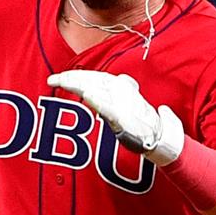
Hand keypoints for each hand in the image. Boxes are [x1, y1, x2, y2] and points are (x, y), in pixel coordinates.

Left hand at [49, 70, 184, 164]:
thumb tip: (117, 84)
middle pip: (93, 80)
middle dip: (72, 78)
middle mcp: (122, 92)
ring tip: (64, 81)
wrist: (162, 138)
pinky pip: (110, 108)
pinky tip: (87, 94)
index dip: (76, 76)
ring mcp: (124, 104)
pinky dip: (99, 100)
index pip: (95, 77)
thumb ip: (121, 94)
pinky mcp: (125, 118)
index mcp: (122, 87)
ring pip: (98, 89)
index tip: (57, 78)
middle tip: (53, 79)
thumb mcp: (130, 104)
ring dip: (81, 84)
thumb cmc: (145, 123)